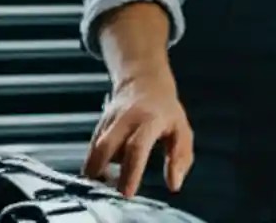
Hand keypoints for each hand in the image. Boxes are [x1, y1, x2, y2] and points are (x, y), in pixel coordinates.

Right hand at [82, 70, 192, 197]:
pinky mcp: (99, 124)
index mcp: (149, 120)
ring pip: (96, 148)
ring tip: (106, 182)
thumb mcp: (182, 131)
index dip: (131, 172)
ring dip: (96, 168)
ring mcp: (109, 120)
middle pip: (105, 145)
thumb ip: (180, 158)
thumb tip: (174, 185)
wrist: (144, 81)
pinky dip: (96, 162)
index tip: (127, 193)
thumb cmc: (166, 111)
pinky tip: (104, 172)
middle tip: (108, 190)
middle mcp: (125, 119)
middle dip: (101, 170)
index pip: (137, 147)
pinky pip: (93, 147)